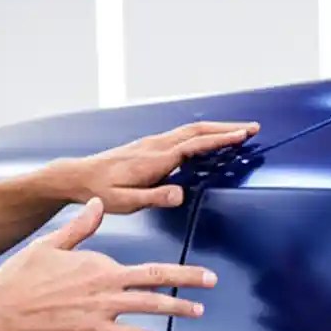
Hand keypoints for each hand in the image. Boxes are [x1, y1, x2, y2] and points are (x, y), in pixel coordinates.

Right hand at [0, 198, 216, 330]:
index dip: (163, 272)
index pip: (141, 267)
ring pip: (150, 306)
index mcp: (99, 264)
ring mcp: (102, 310)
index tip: (179, 275)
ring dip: (177, 308)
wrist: (1, 309)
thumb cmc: (21, 277)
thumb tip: (99, 204)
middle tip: (211, 280)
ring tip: (198, 310)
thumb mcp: (52, 245)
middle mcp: (106, 284)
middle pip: (156, 278)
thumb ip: (81, 227)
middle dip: (187, 278)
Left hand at [54, 120, 260, 212]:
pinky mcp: (149, 145)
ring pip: (191, 130)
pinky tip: (208, 138)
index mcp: (155, 159)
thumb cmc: (101, 191)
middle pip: (198, 130)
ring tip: (238, 131)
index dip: (221, 139)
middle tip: (252, 128)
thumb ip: (154, 198)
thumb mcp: (126, 202)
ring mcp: (152, 143)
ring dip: (216, 129)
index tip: (243, 135)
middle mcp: (156, 146)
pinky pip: (182, 135)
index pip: (195, 145)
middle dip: (227, 128)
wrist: (78, 176)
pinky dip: (202, 133)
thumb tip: (181, 194)